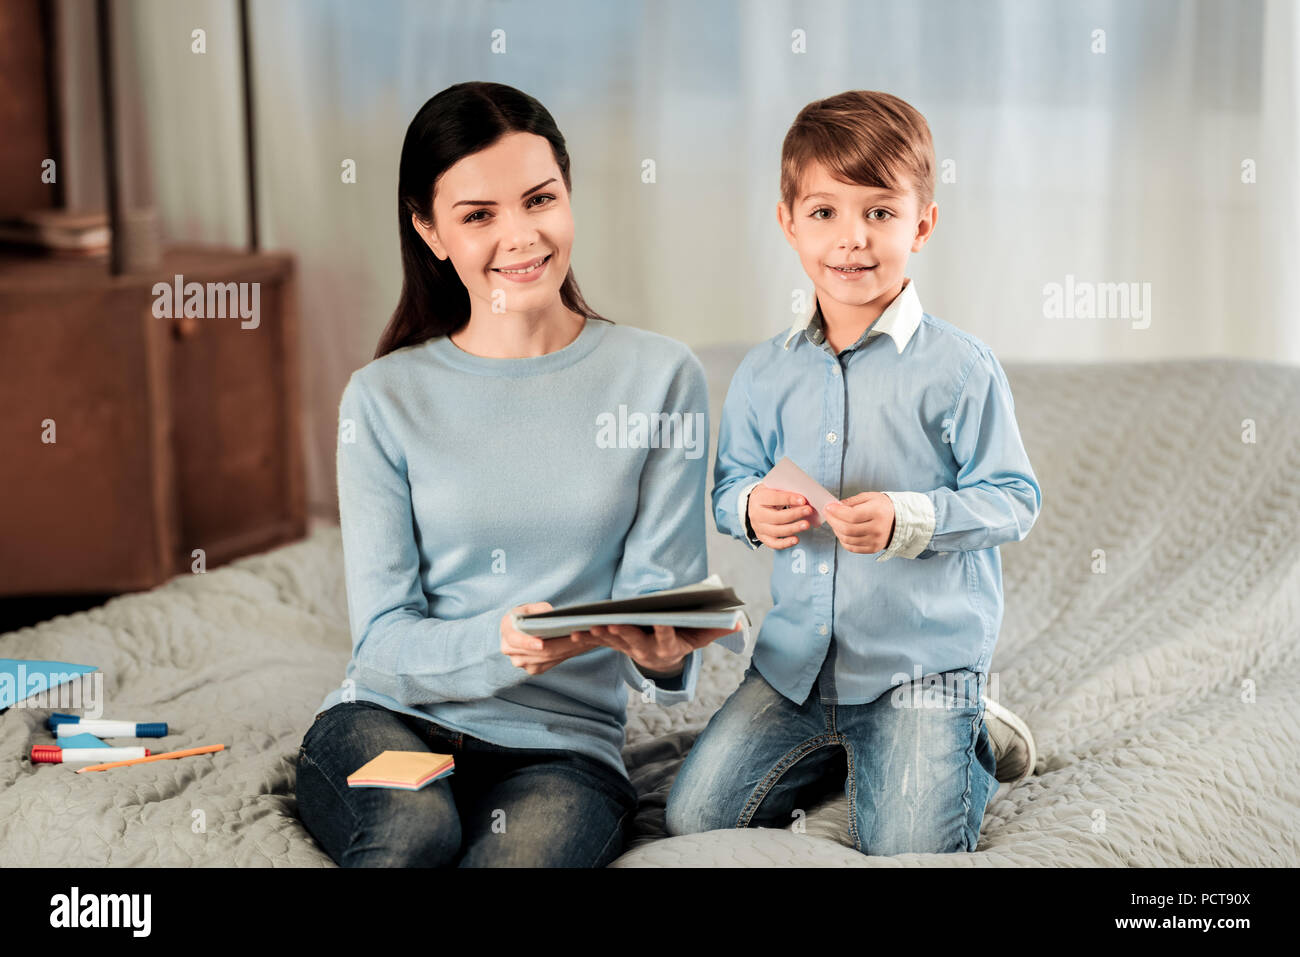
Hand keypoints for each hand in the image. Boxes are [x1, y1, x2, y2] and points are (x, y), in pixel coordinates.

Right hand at [500, 602, 602, 675]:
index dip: (528, 643)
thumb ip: (540, 610)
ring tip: (579, 642)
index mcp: (506, 629)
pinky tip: (574, 648)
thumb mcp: (533, 606)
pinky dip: (562, 656)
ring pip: (544, 659)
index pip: (515, 639)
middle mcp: (508, 648)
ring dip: (562, 651)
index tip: (541, 644)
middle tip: (574, 640)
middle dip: (556, 646)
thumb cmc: (529, 614)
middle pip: (534, 652)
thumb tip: (551, 616)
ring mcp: (519, 661)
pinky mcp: (531, 669)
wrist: (525, 628)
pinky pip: (548, 664)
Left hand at [583, 623, 742, 675]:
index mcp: (668, 646)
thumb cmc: (685, 638)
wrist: (665, 660)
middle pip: (634, 641)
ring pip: (613, 642)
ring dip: (600, 635)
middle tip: (612, 624)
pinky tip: (571, 633)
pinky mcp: (615, 645)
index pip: (666, 637)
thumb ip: (717, 628)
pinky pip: (599, 642)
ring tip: (588, 625)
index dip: (663, 630)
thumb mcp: (702, 636)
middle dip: (623, 633)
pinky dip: (585, 638)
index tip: (660, 619)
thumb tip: (739, 621)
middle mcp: (647, 650)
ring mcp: (629, 649)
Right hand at [746, 484, 812, 548]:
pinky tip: (796, 540)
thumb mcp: (774, 488)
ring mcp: (759, 527)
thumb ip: (786, 491)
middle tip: (808, 510)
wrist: (754, 505)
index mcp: (759, 498)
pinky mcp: (762, 537)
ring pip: (776, 531)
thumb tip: (804, 498)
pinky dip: (785, 543)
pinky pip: (774, 544)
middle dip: (794, 514)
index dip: (789, 499)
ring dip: (793, 528)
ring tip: (806, 525)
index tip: (803, 500)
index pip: (774, 498)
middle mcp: (756, 514)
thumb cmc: (768, 496)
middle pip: (776, 517)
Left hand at [824, 492, 895, 554]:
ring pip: (847, 539)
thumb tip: (834, 507)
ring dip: (836, 530)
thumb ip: (850, 502)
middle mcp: (877, 529)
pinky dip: (842, 539)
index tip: (828, 507)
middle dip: (833, 521)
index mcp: (878, 512)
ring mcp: (875, 541)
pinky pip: (851, 547)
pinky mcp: (873, 549)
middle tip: (828, 514)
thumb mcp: (868, 497)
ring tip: (834, 521)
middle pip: (847, 529)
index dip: (836, 512)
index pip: (852, 515)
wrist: (898, 520)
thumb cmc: (881, 506)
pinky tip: (841, 531)